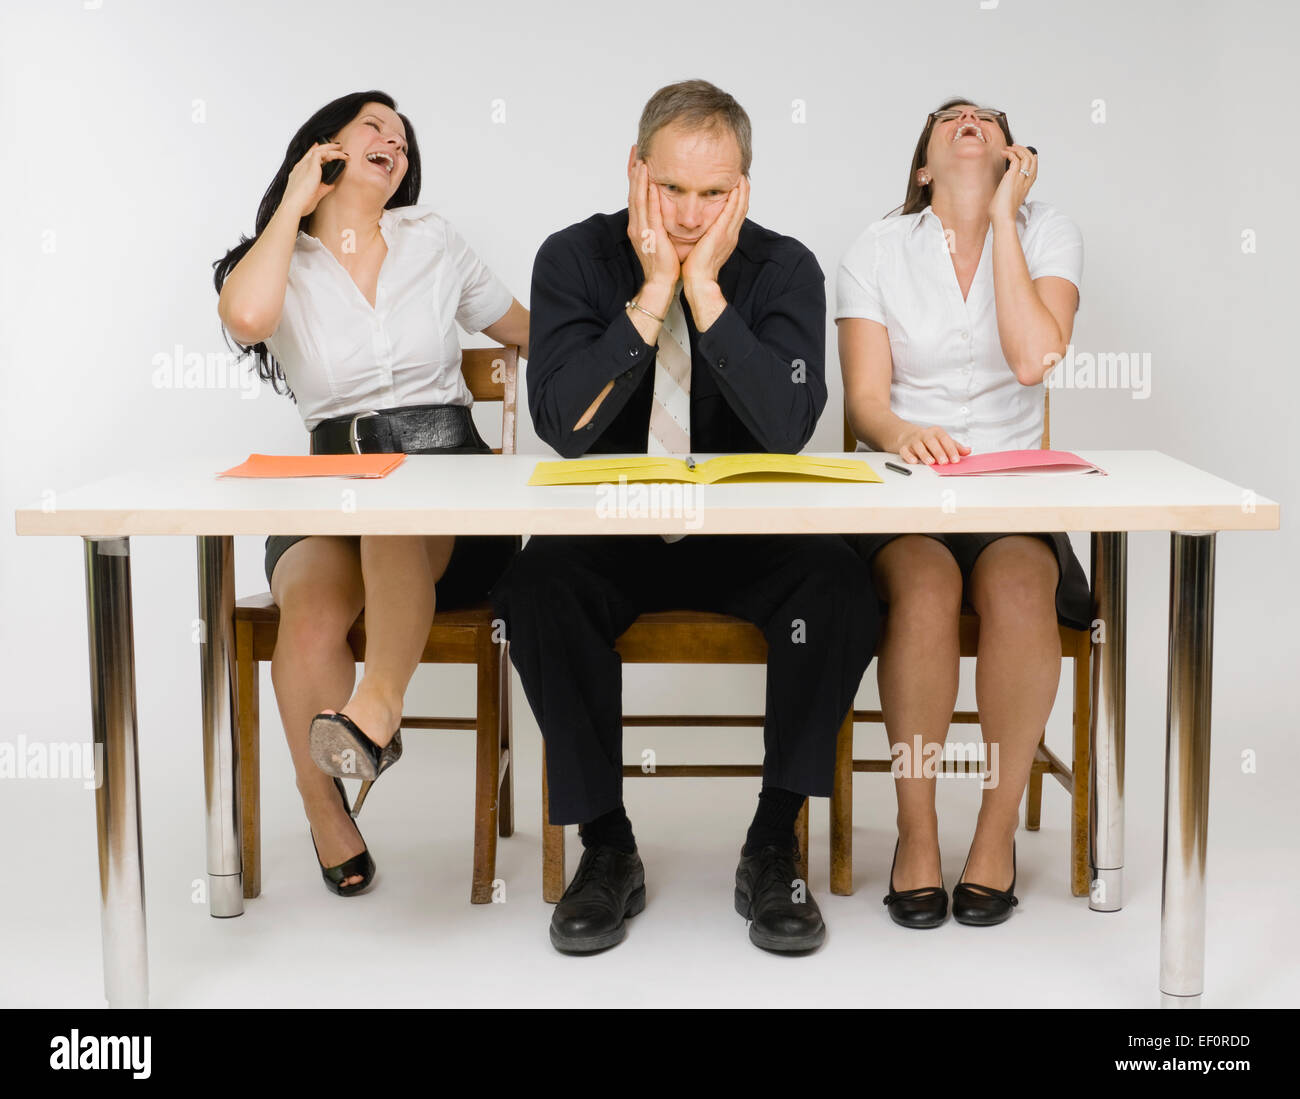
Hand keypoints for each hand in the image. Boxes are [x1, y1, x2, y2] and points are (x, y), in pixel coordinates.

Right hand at [283, 141, 346, 218]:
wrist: (294, 204)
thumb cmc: (301, 203)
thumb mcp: (315, 194)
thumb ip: (324, 188)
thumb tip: (332, 184)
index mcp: (298, 172)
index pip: (306, 158)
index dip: (313, 150)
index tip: (318, 146)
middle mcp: (301, 166)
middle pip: (313, 151)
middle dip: (325, 146)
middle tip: (335, 145)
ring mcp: (305, 164)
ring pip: (319, 150)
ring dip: (331, 148)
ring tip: (341, 148)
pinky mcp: (311, 165)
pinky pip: (324, 154)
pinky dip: (334, 154)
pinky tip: (342, 156)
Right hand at [627, 160, 678, 288]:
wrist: (660, 282)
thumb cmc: (662, 263)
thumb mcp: (658, 238)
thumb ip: (657, 222)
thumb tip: (663, 210)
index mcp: (638, 225)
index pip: (635, 195)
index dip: (635, 176)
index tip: (637, 157)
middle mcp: (636, 225)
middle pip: (633, 192)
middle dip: (634, 170)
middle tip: (635, 150)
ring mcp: (641, 230)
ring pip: (638, 200)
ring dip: (639, 179)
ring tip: (641, 160)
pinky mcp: (651, 236)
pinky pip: (649, 212)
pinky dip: (649, 196)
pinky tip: (651, 183)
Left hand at [681, 174, 748, 285]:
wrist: (698, 280)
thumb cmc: (697, 268)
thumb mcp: (704, 248)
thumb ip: (706, 237)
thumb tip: (702, 231)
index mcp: (727, 238)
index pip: (736, 215)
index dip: (739, 200)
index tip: (738, 188)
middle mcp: (731, 234)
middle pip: (742, 209)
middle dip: (744, 192)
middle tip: (744, 177)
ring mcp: (729, 234)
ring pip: (740, 208)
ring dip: (743, 191)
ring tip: (743, 177)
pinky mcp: (722, 233)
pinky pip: (731, 211)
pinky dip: (736, 198)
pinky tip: (736, 187)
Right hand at [896, 425, 971, 465]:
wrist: (907, 435)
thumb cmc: (928, 439)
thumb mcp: (942, 440)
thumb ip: (955, 446)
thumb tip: (968, 451)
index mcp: (936, 432)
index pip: (944, 439)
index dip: (951, 449)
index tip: (956, 459)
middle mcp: (924, 435)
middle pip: (931, 442)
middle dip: (938, 452)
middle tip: (944, 462)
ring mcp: (913, 441)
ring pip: (918, 446)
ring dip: (924, 454)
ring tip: (931, 462)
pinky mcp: (904, 447)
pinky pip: (905, 451)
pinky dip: (908, 456)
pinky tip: (914, 462)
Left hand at [989, 144, 1036, 223]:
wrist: (1003, 218)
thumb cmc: (1002, 213)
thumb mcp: (1007, 200)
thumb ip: (1007, 192)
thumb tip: (1000, 191)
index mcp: (1026, 187)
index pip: (1034, 170)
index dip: (1032, 160)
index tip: (1027, 154)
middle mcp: (1026, 181)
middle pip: (1032, 160)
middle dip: (1025, 150)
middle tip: (1015, 147)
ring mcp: (1021, 178)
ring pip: (1026, 157)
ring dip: (1018, 149)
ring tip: (1008, 148)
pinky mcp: (1013, 176)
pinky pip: (1016, 159)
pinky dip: (1010, 153)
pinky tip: (1003, 153)